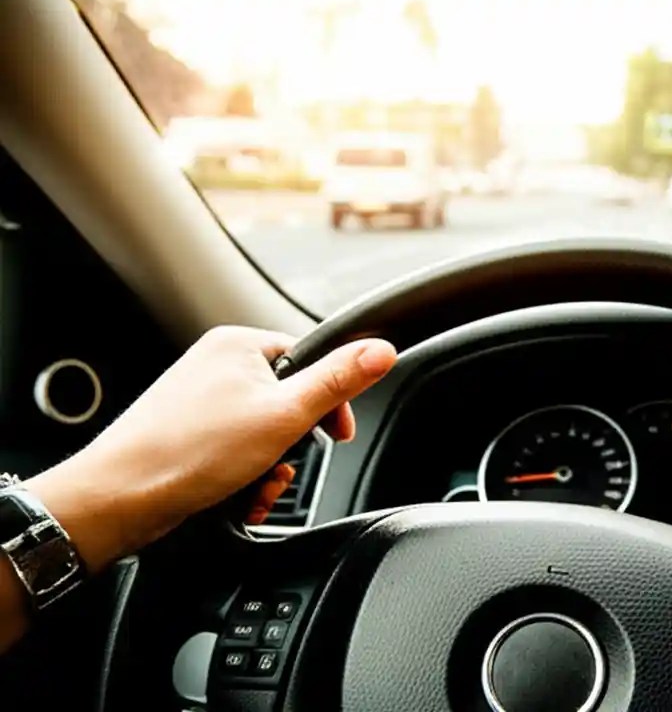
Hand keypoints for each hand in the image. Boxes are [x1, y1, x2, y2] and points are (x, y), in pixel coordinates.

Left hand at [26, 326, 396, 570]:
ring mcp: (199, 401)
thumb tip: (381, 350)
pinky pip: (236, 451)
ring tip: (255, 487)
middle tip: (281, 468)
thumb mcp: (284, 415)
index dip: (330, 403)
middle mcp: (217, 366)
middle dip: (294, 447)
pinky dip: (246, 477)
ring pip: (264, 433)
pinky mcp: (187, 434)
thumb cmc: (190, 452)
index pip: (311, 361)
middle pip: (289, 402)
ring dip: (270, 468)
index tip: (335, 436)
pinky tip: (238, 495)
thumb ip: (337, 382)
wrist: (119, 498)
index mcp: (238, 345)